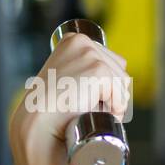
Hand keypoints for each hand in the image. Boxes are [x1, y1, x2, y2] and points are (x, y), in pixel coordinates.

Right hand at [9, 32, 130, 164]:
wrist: (39, 124)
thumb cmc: (53, 108)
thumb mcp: (69, 79)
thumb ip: (86, 70)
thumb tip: (119, 77)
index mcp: (75, 39)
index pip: (113, 63)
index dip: (108, 86)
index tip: (85, 97)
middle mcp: (82, 41)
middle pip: (121, 71)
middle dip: (113, 94)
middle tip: (86, 105)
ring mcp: (90, 54)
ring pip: (124, 83)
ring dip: (114, 101)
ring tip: (88, 108)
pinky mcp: (98, 69)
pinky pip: (122, 94)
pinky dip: (114, 107)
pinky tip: (92, 109)